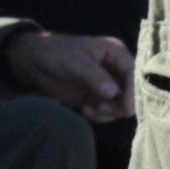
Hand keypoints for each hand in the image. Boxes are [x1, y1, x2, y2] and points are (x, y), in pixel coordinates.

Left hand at [4, 26, 135, 122]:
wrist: (36, 63)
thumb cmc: (57, 55)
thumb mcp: (75, 62)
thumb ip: (95, 76)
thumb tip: (113, 93)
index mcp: (115, 53)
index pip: (133, 72)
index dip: (133, 90)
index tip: (126, 109)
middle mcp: (115, 68)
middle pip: (131, 91)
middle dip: (119, 104)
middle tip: (100, 109)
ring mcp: (107, 84)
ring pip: (120, 104)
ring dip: (108, 112)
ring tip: (89, 110)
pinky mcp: (97, 97)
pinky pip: (108, 111)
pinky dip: (100, 115)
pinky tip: (85, 110)